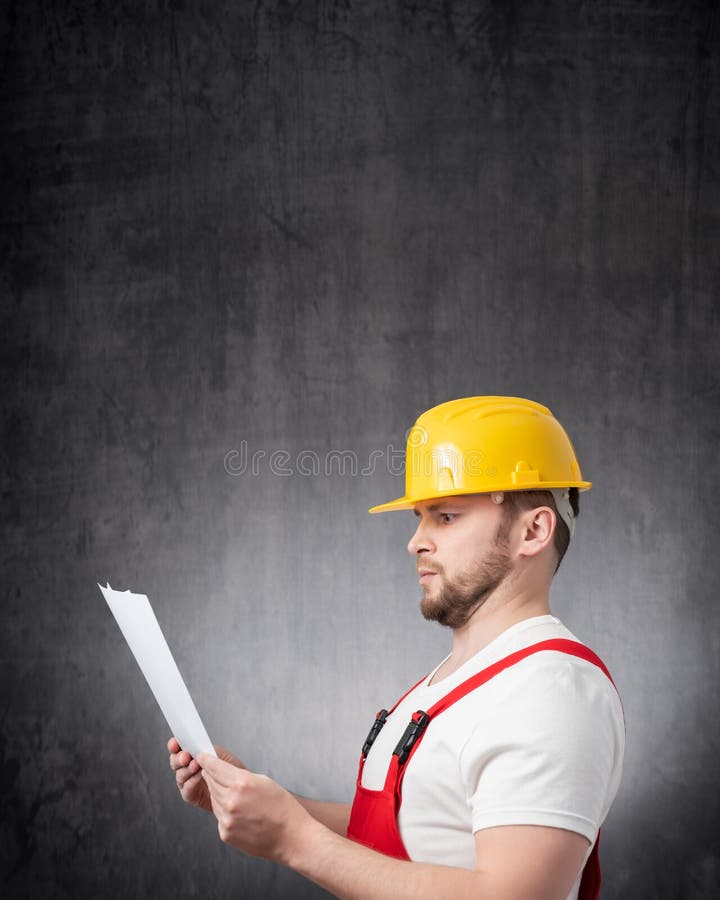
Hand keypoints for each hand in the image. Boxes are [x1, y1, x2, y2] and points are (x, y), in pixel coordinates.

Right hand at [168, 737, 244, 812]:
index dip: (174, 745)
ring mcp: (188, 782)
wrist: (238, 786)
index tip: (175, 743)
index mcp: (192, 755)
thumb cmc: (230, 769)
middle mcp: (187, 768)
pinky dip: (191, 782)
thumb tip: (197, 749)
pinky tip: (198, 777)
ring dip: (186, 770)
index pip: (178, 749)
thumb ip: (207, 751)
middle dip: (179, 758)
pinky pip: (186, 789)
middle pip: (175, 762)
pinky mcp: (191, 795)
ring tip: (196, 765)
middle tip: (186, 756)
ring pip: (179, 775)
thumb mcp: (220, 755)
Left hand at [197, 753, 314, 863]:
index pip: (215, 767)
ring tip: (237, 797)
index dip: (207, 760)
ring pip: (213, 799)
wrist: (291, 837)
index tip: (201, 756)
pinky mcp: (225, 833)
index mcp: (241, 783)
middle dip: (213, 776)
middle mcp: (230, 800)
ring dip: (220, 794)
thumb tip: (221, 772)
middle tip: (217, 773)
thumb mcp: (264, 781)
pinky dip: (225, 812)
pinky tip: (240, 812)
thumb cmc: (282, 806)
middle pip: (211, 782)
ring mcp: (226, 819)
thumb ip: (240, 775)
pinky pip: (219, 816)